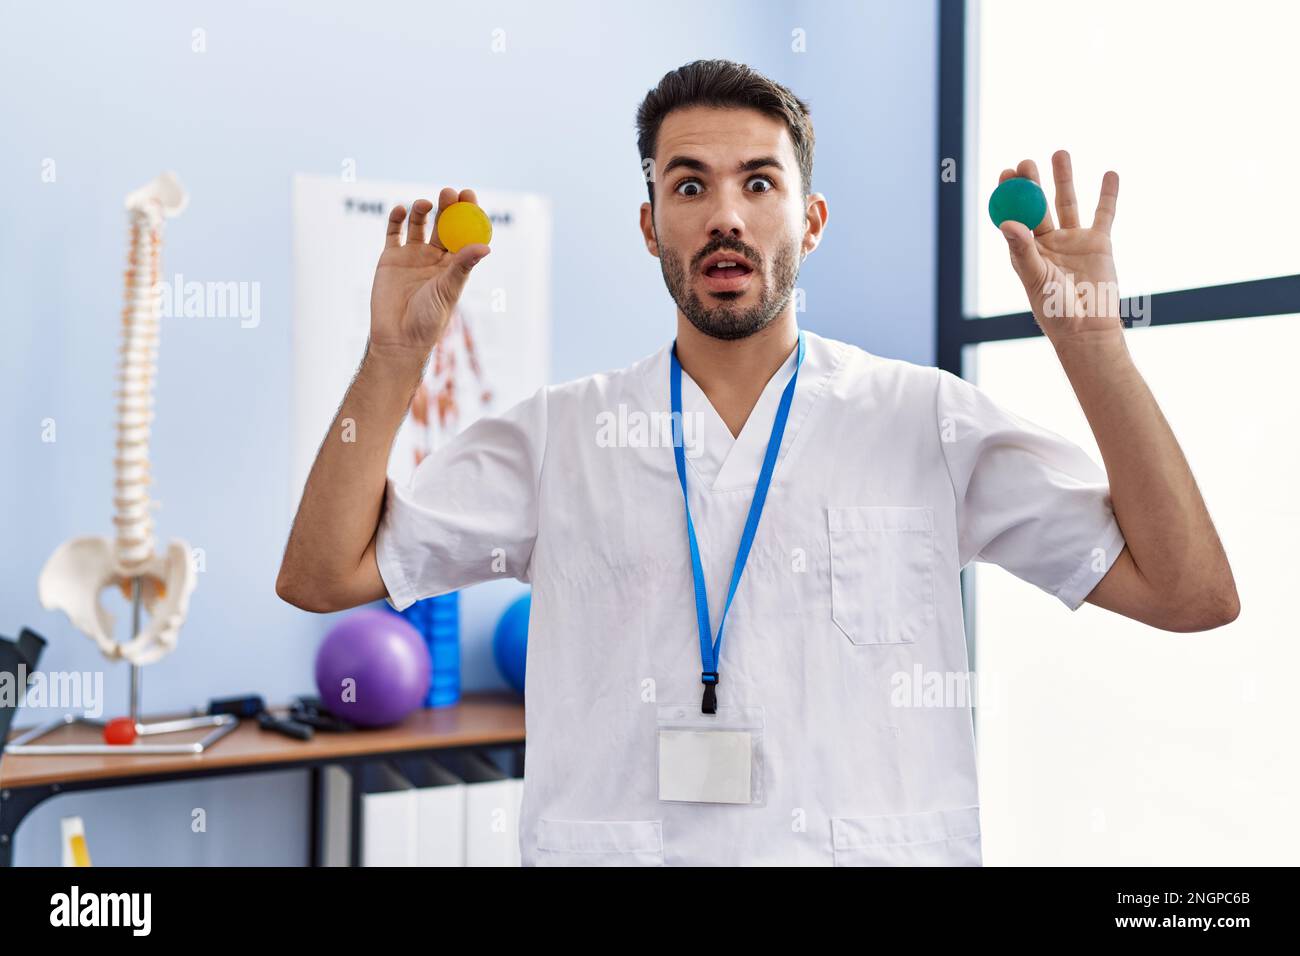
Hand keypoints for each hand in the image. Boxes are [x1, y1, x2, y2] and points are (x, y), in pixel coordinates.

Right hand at [368, 187, 490, 356]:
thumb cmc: (429, 319)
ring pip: (418, 224)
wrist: (397, 337)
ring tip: (425, 204)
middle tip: (449, 191)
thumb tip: (485, 245)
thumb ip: (463, 266)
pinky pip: (394, 231)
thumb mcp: (448, 290)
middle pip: (443, 224)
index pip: (464, 233)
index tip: (469, 194)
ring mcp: (412, 256)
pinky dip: (397, 218)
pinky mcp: (390, 257)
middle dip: (447, 206)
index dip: (467, 213)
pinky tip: (402, 210)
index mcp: (453, 265)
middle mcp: (434, 257)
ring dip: (422, 210)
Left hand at [998, 151, 1120, 343]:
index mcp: (1026, 250)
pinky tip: (1110, 174)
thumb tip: (1006, 222)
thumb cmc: (1055, 310)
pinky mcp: (1099, 244)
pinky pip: (1104, 214)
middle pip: (1038, 204)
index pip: (1014, 214)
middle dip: (1032, 182)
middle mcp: (1048, 242)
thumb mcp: (1036, 278)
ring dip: (1063, 178)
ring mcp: (1074, 241)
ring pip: (1068, 202)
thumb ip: (1023, 250)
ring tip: (1059, 153)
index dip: (1009, 193)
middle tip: (1026, 161)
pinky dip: (1108, 195)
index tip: (1005, 172)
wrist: (1088, 328)